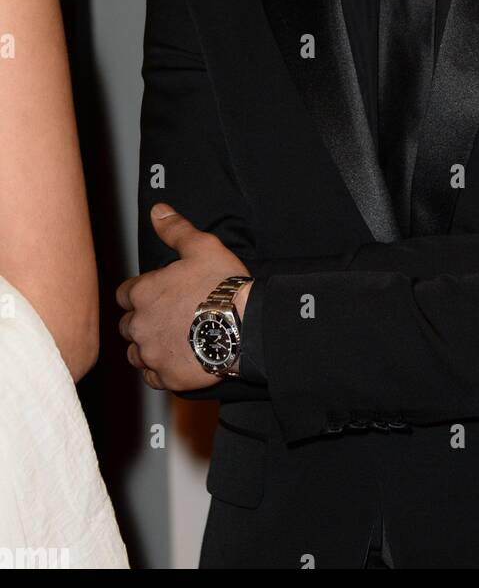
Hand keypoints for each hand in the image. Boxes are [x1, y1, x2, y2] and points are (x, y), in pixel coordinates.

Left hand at [115, 204, 250, 390]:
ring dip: (148, 346)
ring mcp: (152, 354)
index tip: (155, 294)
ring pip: (136, 353)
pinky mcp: (166, 377)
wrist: (245, 326)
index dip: (139, 293)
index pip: (123, 294)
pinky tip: (178, 359)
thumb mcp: (202, 246)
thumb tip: (157, 211)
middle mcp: (140, 325)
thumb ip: (175, 229)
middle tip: (167, 316)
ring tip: (171, 339)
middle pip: (127, 325)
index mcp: (144, 293)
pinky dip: (161, 369)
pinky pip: (152, 377)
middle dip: (142, 320)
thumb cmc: (222, 285)